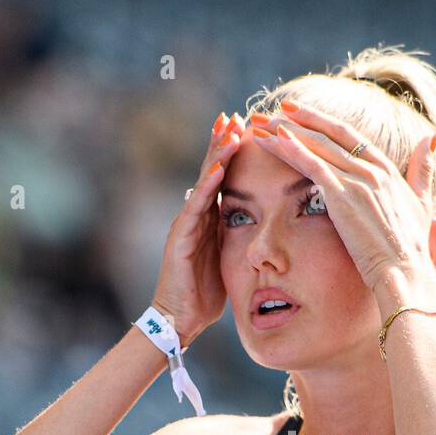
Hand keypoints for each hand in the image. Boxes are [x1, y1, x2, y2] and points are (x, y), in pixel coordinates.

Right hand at [152, 112, 245, 343]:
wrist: (181, 319)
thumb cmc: (204, 293)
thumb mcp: (227, 258)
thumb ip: (235, 237)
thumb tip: (255, 223)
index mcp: (208, 219)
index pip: (221, 179)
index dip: (231, 154)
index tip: (246, 128)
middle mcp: (195, 216)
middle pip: (210, 171)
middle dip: (221, 143)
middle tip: (234, 115)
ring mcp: (186, 224)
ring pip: (203, 183)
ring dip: (216, 155)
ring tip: (227, 130)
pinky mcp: (182, 238)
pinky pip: (196, 208)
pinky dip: (206, 187)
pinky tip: (216, 169)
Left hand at [252, 100, 435, 292]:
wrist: (405, 273)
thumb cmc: (411, 250)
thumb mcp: (422, 203)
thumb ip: (422, 170)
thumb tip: (430, 138)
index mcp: (387, 170)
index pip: (349, 136)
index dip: (322, 122)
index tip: (298, 112)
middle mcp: (372, 169)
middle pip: (329, 134)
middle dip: (299, 119)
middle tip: (272, 110)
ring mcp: (357, 180)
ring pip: (316, 146)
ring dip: (285, 132)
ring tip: (259, 124)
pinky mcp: (343, 196)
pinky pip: (312, 166)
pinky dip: (292, 150)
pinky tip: (273, 140)